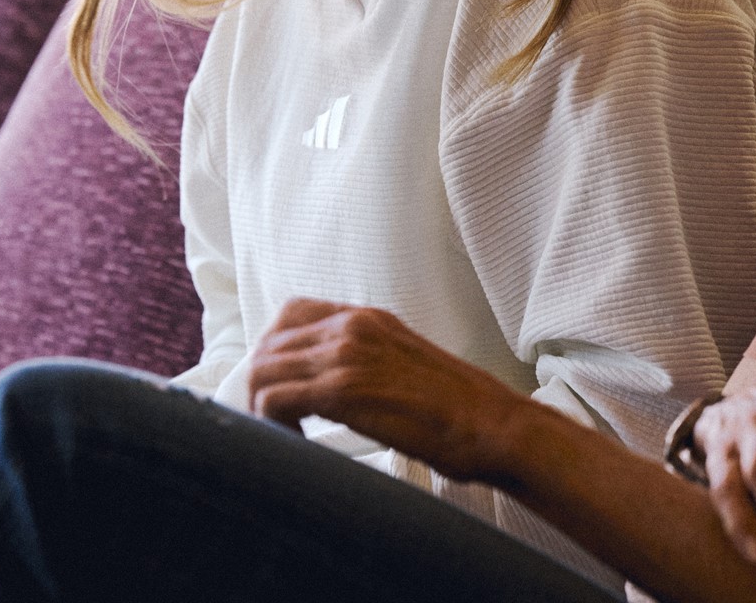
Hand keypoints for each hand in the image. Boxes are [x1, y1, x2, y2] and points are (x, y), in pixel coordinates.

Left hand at [245, 298, 533, 485]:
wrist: (493, 424)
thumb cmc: (457, 410)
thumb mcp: (406, 364)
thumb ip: (368, 362)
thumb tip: (331, 386)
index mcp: (368, 318)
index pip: (291, 312)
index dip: (275, 350)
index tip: (280, 385)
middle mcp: (353, 325)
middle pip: (269, 342)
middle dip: (261, 383)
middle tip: (274, 421)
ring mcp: (346, 354)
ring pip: (264, 369)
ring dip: (262, 406)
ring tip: (282, 436)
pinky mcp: (344, 390)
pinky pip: (275, 399)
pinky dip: (270, 424)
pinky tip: (294, 443)